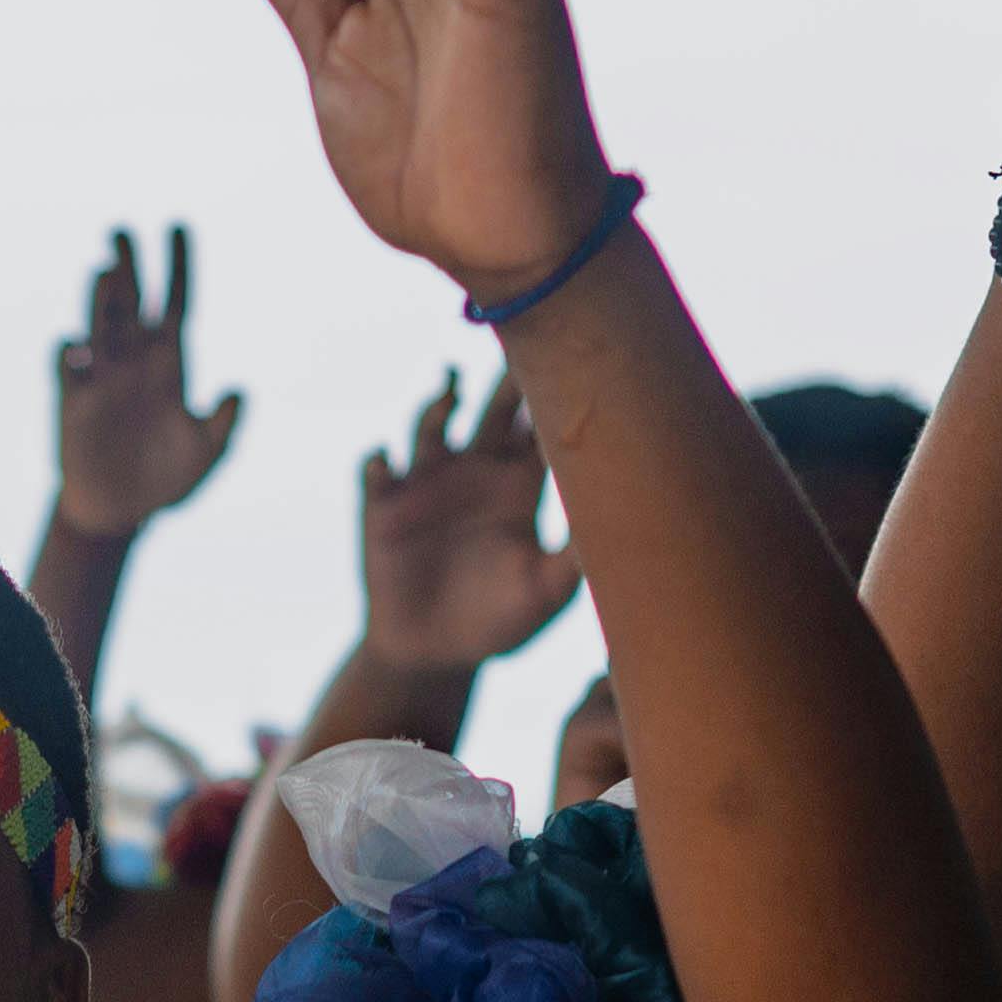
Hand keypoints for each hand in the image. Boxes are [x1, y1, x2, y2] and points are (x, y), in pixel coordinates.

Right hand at [53, 225, 245, 539]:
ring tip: (104, 269)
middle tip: (123, 231)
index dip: (179, 267)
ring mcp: (102, 378)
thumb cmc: (165, 482)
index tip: (178, 227)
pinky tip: (75, 345)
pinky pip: (67, 368)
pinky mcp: (72, 402)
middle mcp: (135, 362)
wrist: (118, 512)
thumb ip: (223, 426)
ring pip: (101, 325)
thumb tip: (239, 392)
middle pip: (132, 302)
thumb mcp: (204, 456)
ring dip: (101, 298)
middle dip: (129, 266)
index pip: (176, 304)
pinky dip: (69, 352)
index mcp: (171, 366)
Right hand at [350, 366, 571, 669]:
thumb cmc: (498, 624)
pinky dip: (379, 462)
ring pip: (432, 424)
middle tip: (517, 345)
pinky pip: (377, 470)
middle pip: (492, 410)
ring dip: (439, 403)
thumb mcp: (544, 596)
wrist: (432, 656)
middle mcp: (475, 472)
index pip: (540, 429)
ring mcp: (427, 483)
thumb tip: (624, 528)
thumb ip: (573, 562)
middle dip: (504, 381)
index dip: (554, 399)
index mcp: (518, 488)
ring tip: (449, 392)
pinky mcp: (384, 505)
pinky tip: (387, 463)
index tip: (570, 369)